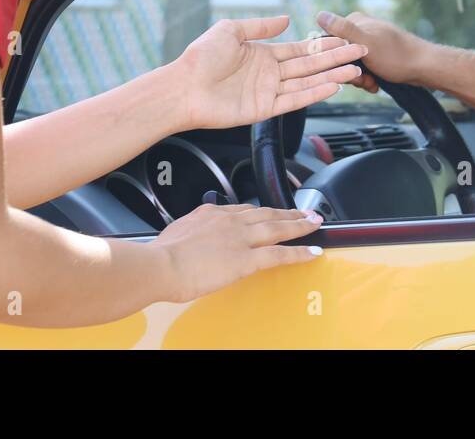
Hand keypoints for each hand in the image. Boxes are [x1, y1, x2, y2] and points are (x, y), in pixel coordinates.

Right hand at [153, 203, 323, 302]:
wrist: (160, 265)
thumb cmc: (160, 255)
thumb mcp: (174, 233)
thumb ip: (188, 233)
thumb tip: (188, 238)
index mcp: (210, 214)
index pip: (241, 210)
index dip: (259, 211)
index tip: (267, 212)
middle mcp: (229, 221)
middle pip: (266, 213)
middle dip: (287, 211)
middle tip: (304, 211)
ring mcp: (240, 239)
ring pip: (277, 227)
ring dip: (299, 224)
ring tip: (314, 223)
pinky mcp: (246, 259)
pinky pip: (279, 254)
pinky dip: (299, 252)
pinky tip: (312, 252)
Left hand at [178, 16, 366, 130]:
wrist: (183, 88)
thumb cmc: (201, 57)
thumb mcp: (230, 30)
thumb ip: (260, 26)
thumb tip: (286, 19)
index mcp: (264, 54)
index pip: (301, 50)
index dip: (324, 45)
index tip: (345, 39)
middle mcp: (270, 73)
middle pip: (311, 65)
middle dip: (337, 58)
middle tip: (361, 52)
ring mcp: (269, 92)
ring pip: (308, 83)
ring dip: (332, 76)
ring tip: (355, 70)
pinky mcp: (265, 109)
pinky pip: (295, 101)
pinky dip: (315, 94)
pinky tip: (333, 87)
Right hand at [316, 11, 431, 92]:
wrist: (424, 67)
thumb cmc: (396, 56)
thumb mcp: (365, 43)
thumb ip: (342, 29)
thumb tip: (319, 14)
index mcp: (355, 21)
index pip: (330, 42)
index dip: (335, 60)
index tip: (350, 70)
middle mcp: (361, 29)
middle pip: (341, 56)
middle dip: (351, 72)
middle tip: (366, 79)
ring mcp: (370, 42)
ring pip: (352, 65)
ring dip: (361, 78)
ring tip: (373, 83)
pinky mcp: (378, 54)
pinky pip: (364, 69)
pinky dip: (369, 78)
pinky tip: (376, 84)